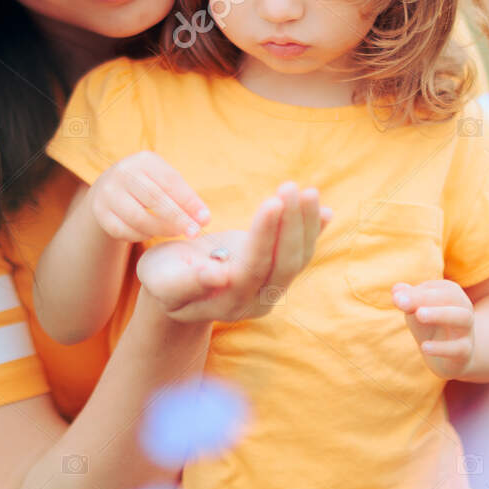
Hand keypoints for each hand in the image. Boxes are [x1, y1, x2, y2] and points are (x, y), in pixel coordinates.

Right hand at [87, 151, 211, 242]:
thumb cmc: (147, 185)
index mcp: (143, 161)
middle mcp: (122, 173)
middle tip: (194, 232)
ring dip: (162, 230)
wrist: (108, 188)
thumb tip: (203, 218)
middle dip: (178, 218)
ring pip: (139, 219)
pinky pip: (125, 231)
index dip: (189, 201)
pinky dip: (142, 235)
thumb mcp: (162, 180)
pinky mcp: (101, 214)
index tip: (205, 218)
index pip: (170, 181)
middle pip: (155, 199)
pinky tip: (152, 232)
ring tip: (175, 232)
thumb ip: (183, 196)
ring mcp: (108, 194)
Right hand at [136, 182, 329, 322]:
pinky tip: (324, 211)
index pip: (254, 266)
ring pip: (297, 258)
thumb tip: (219, 276)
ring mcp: (271, 290)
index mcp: (228, 302)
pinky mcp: (277, 275)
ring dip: (305, 223)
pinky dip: (313, 231)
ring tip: (307, 190)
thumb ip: (189, 281)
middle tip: (290, 186)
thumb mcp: (163, 280)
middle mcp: (257, 300)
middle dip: (290, 223)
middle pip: (283, 263)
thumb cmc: (164, 277)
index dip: (266, 235)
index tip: (271, 202)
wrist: (176, 287)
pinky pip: (301, 254)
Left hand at [394, 279, 474, 378]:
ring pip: (462, 318)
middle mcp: (463, 308)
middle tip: (403, 303)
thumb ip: (405, 299)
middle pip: (452, 297)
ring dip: (440, 314)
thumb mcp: (414, 311)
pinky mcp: (466, 351)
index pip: (435, 288)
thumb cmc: (430, 326)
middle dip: (427, 298)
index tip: (396, 299)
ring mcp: (467, 330)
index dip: (416, 293)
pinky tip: (424, 347)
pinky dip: (442, 347)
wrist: (448, 357)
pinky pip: (458, 348)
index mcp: (451, 293)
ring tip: (419, 315)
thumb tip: (396, 291)